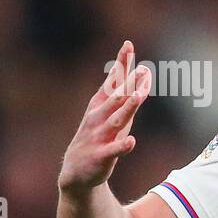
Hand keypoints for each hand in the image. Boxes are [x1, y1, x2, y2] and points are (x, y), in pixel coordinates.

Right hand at [58, 40, 151, 193]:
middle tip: (141, 69)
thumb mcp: (109, 114)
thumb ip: (124, 94)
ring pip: (115, 120)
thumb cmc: (98, 138)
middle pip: (116, 98)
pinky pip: (113, 150)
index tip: (128, 45)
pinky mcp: (101, 156)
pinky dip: (122, 145)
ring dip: (127, 108)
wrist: (76, 173)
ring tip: (139, 96)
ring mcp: (99, 137)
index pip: (112, 81)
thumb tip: (139, 70)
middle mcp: (98, 118)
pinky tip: (131, 141)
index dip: (121, 64)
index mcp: (100, 106)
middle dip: (128, 84)